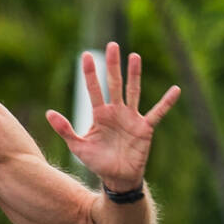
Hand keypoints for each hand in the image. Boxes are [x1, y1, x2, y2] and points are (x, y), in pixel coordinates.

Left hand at [45, 42, 178, 192]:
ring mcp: (131, 117)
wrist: (117, 178)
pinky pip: (158, 112)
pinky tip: (175, 90)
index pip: (94, 89)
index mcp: (100, 114)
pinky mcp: (145, 127)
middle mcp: (116, 111)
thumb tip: (48, 113)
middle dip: (112, 65)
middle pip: (114, 83)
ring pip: (133, 91)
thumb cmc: (97, 162)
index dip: (90, 73)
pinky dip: (166, 102)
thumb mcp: (78, 147)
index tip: (85, 55)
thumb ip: (65, 129)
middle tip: (112, 45)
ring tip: (134, 56)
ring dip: (134, 74)